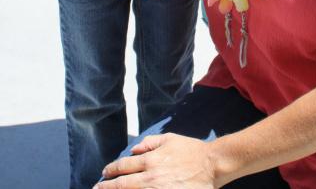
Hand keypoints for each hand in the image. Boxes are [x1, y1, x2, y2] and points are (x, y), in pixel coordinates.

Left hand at [97, 133, 216, 187]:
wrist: (211, 164)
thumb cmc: (191, 150)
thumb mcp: (170, 139)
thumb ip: (150, 143)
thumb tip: (134, 150)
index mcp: (151, 159)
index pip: (124, 166)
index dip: (111, 170)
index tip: (104, 173)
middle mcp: (151, 176)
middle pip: (122, 184)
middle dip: (106, 187)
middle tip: (96, 188)